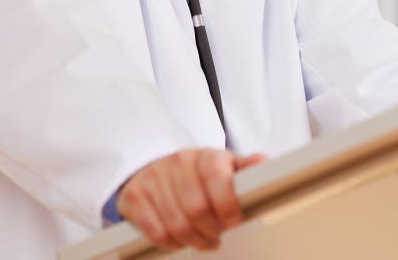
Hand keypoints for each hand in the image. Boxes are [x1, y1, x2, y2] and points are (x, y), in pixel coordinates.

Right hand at [116, 148, 265, 251]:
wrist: (154, 165)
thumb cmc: (195, 172)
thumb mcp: (222, 165)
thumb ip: (243, 168)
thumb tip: (262, 162)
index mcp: (204, 155)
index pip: (215, 175)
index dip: (226, 203)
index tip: (233, 220)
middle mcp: (178, 163)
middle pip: (196, 208)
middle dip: (211, 229)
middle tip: (217, 233)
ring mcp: (154, 179)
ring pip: (177, 225)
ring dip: (194, 241)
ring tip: (203, 240)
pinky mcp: (135, 197)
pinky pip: (155, 232)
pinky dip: (171, 243)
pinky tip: (179, 240)